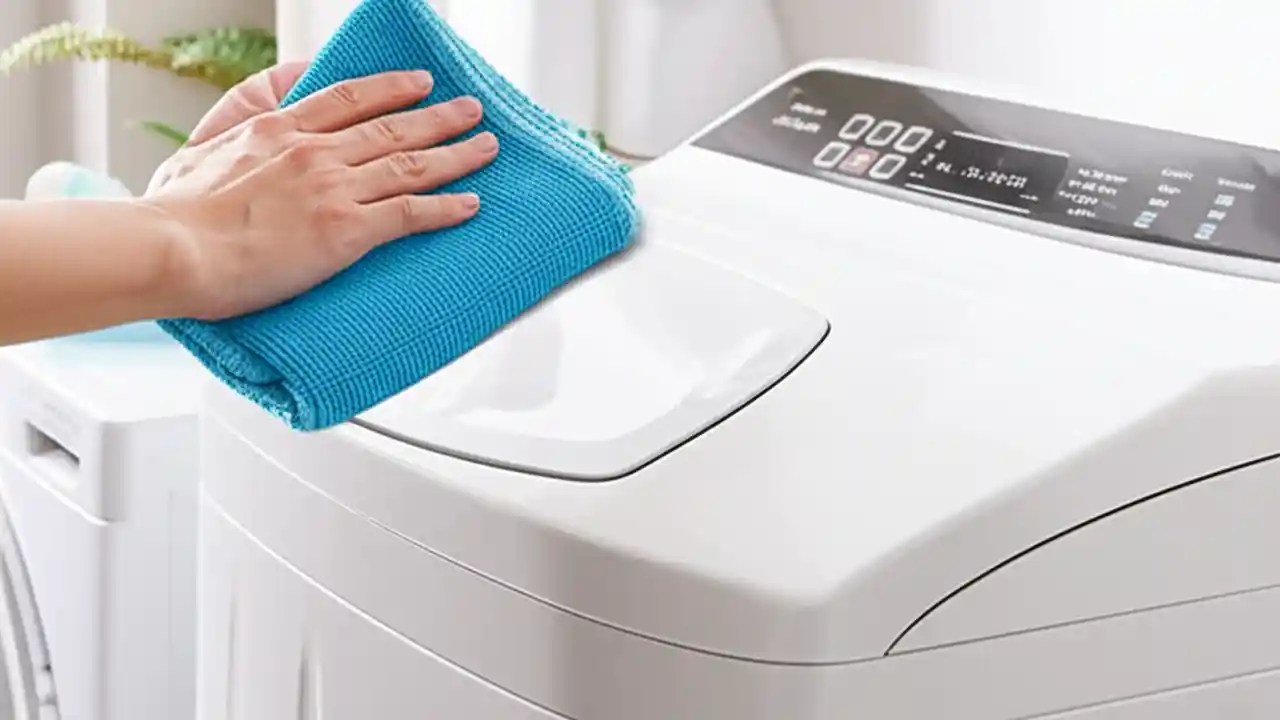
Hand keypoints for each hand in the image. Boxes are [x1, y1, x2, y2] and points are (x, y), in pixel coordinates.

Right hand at [145, 67, 497, 320]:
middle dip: (439, 117)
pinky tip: (470, 204)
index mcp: (279, 129)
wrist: (176, 248)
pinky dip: (445, 207)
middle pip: (392, 126)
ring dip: (456, 155)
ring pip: (411, 164)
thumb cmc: (174, 212)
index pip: (349, 98)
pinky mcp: (346, 230)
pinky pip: (410, 213)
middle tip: (471, 110)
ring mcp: (334, 188)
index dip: (391, 88)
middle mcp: (315, 152)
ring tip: (486, 148)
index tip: (419, 83)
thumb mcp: (197, 150)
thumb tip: (252, 117)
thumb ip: (232, 128)